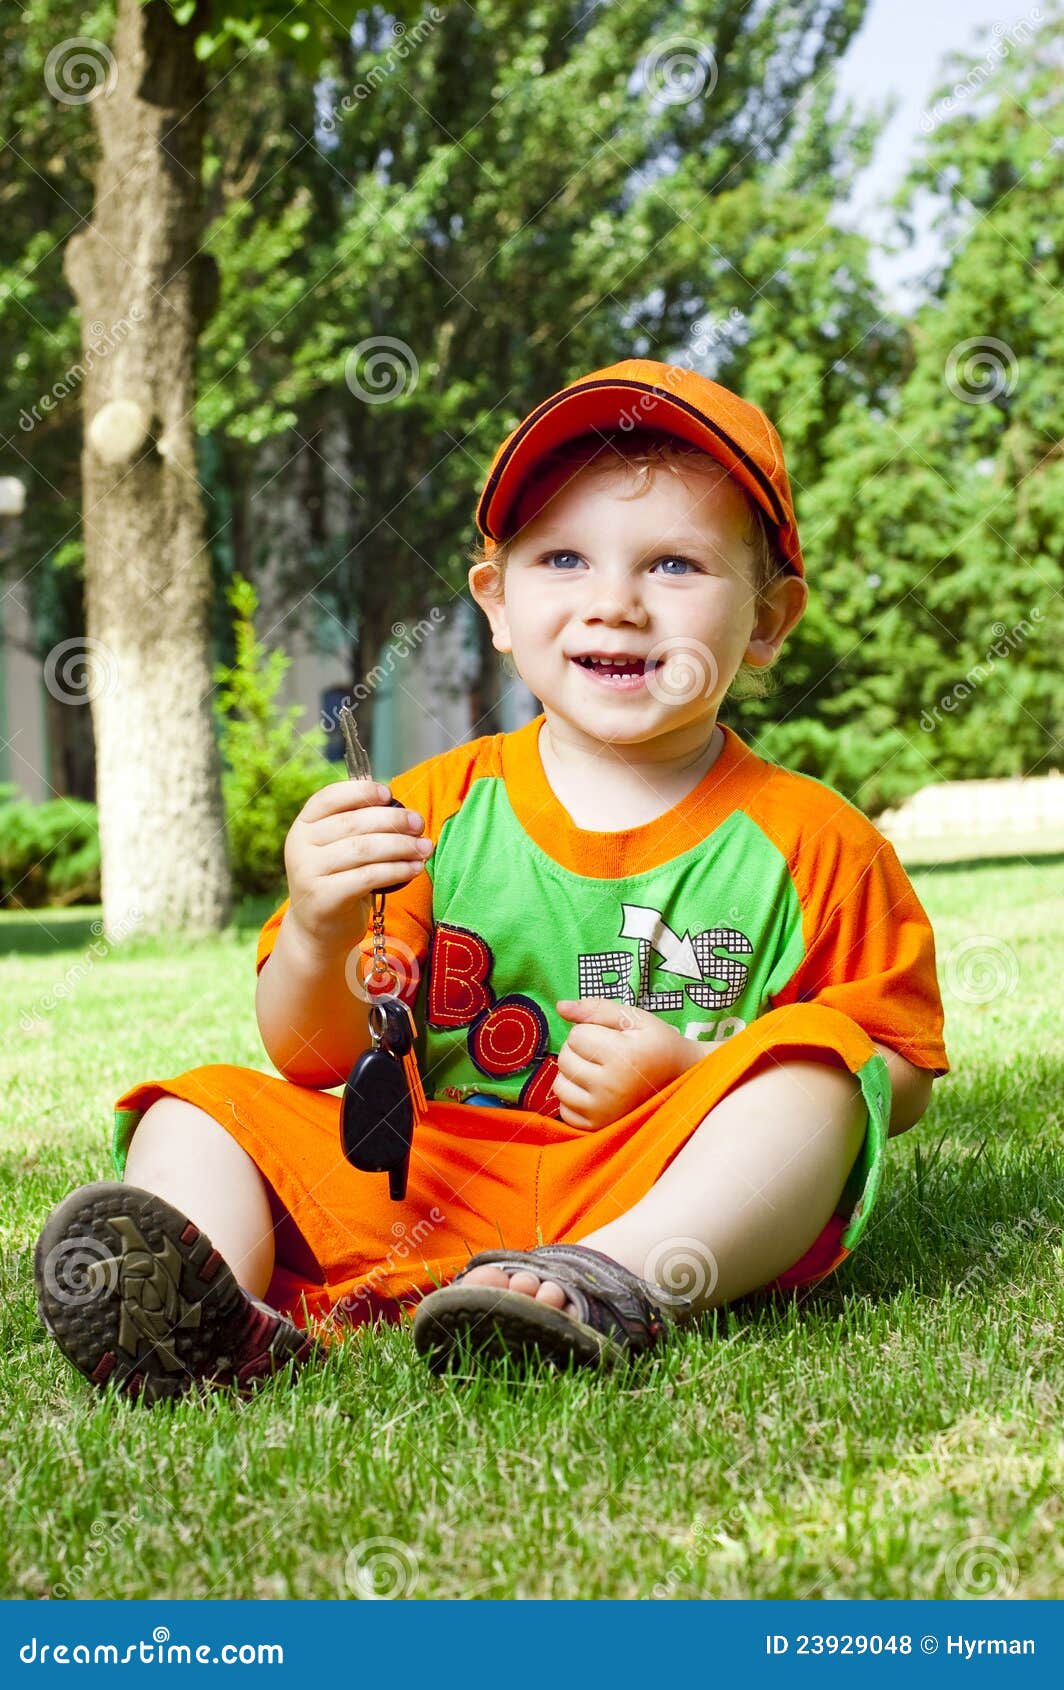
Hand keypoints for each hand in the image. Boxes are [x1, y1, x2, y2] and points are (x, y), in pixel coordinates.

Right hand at [283, 776, 432, 953]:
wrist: (318, 930)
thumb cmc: (338, 881)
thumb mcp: (337, 849)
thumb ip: (357, 827)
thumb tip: (400, 808)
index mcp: (303, 825)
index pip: (329, 797)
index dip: (360, 792)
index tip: (389, 794)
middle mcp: (299, 845)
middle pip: (352, 823)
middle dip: (392, 820)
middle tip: (419, 824)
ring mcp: (307, 872)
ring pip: (363, 849)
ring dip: (401, 846)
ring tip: (424, 848)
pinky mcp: (324, 898)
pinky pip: (368, 877)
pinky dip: (397, 870)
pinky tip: (415, 868)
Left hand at [552, 997, 699, 1129]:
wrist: (682, 1080)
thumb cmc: (657, 1044)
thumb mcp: (635, 1018)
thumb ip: (597, 1009)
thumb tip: (561, 1007)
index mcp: (623, 1056)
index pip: (575, 1035)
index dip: (591, 1030)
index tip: (612, 1038)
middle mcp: (611, 1087)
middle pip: (565, 1059)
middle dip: (579, 1051)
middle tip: (606, 1054)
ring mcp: (604, 1112)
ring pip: (560, 1085)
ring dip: (573, 1075)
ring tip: (599, 1072)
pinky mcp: (599, 1127)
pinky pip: (565, 1112)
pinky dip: (574, 1100)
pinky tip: (594, 1093)